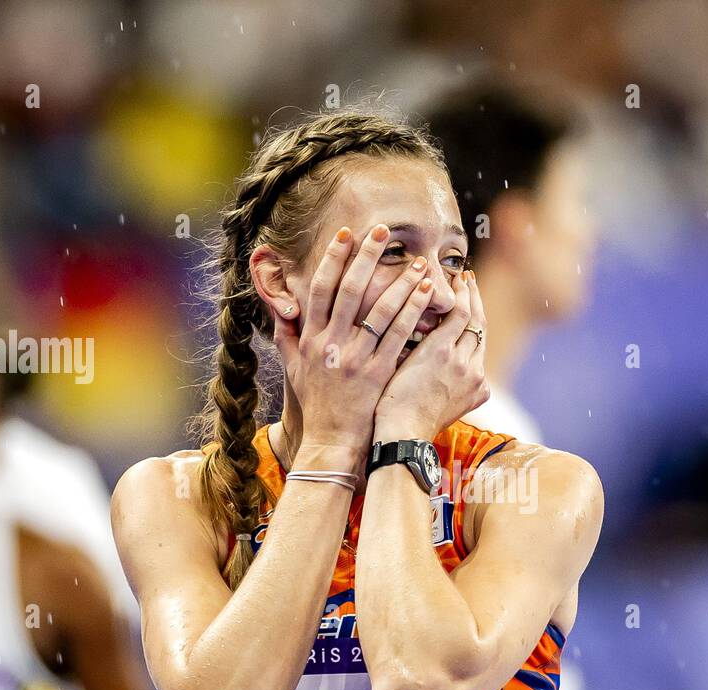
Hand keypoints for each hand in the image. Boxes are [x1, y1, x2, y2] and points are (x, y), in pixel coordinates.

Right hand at [271, 224, 436, 451]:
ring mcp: (355, 359)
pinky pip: (399, 336)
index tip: (346, 234)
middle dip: (367, 257)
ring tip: (418, 262)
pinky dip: (414, 312)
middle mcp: (330, 344)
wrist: (332, 441)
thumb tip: (279, 303)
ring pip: (380, 310)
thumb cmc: (316, 403)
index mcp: (310, 339)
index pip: (321, 288)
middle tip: (383, 230)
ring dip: (401, 282)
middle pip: (350, 290)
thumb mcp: (293, 367)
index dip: (333, 258)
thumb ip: (286, 333)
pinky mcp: (378, 373)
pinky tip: (428, 294)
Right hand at [372, 270, 488, 440]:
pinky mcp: (479, 393)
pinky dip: (474, 348)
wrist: (405, 433)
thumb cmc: (390, 396)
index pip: (461, 310)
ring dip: (476, 321)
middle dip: (473, 298)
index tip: (458, 276)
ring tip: (470, 303)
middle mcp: (463, 363)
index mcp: (440, 351)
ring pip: (481, 341)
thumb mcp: (398, 357)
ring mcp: (474, 379)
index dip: (461, 290)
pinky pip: (480, 363)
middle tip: (468, 279)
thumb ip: (415, 330)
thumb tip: (422, 300)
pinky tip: (467, 339)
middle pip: (477, 322)